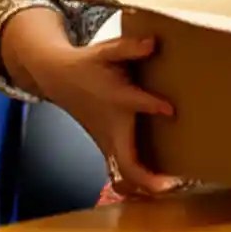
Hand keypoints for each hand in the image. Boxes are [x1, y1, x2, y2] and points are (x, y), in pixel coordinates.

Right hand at [30, 35, 178, 196]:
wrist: (58, 78)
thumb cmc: (87, 64)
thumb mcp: (106, 51)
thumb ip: (129, 48)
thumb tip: (153, 43)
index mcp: (116, 98)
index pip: (134, 103)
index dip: (152, 105)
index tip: (171, 109)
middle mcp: (112, 125)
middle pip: (126, 162)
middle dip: (147, 177)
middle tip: (172, 184)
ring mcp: (107, 141)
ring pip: (123, 174)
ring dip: (144, 185)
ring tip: (171, 188)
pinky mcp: (107, 146)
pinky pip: (121, 171)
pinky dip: (137, 182)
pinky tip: (159, 185)